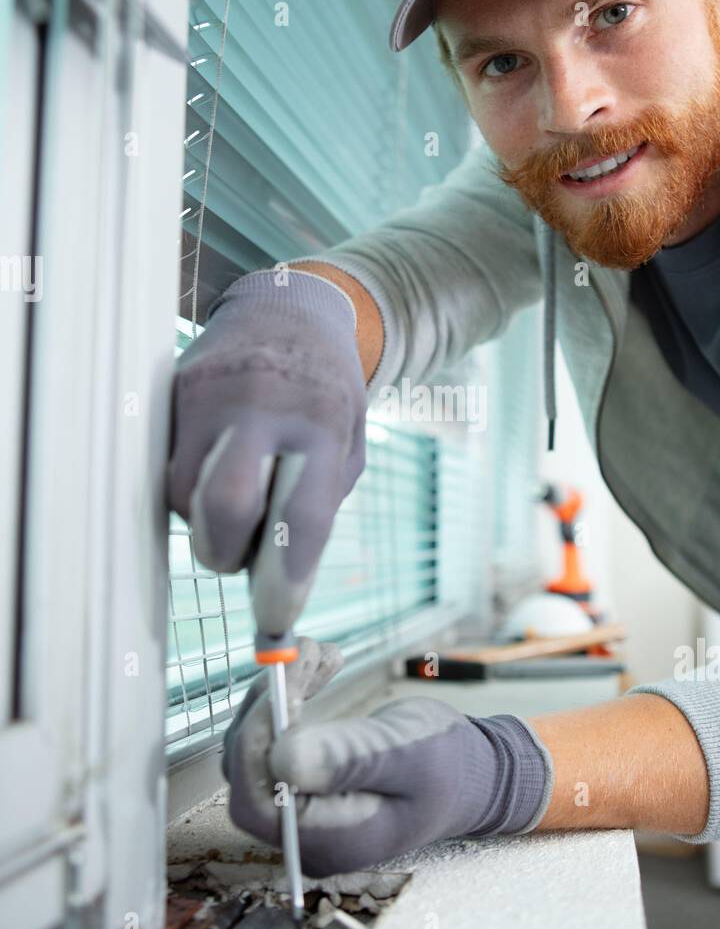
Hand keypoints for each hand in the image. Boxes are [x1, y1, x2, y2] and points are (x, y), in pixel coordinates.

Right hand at [167, 269, 366, 592]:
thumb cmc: (324, 396)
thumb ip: (314, 509)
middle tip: (237, 558)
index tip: (275, 619)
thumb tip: (272, 590)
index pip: (300, 518)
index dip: (284, 581)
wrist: (289, 309)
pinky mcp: (171, 393)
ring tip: (237, 487)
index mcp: (320, 425)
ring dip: (206, 520)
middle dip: (225, 554)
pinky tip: (214, 459)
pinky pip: (164, 467)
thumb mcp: (345, 446)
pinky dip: (187, 486)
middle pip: (225, 507)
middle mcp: (262, 407)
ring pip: (183, 496)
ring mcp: (208, 396)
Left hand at [222, 667, 553, 876]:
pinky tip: (317, 671)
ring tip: (317, 653)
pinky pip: (273, 740)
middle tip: (306, 652)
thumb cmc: (448, 764)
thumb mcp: (406, 754)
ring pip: (257, 749)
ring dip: (278, 694)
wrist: (470, 771)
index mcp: (328, 840)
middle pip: (249, 770)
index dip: (256, 741)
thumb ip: (348, 759)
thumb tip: (283, 758)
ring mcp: (301, 810)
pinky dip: (287, 700)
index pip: (258, 799)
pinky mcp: (302, 782)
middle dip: (270, 704)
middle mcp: (304, 834)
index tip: (284, 684)